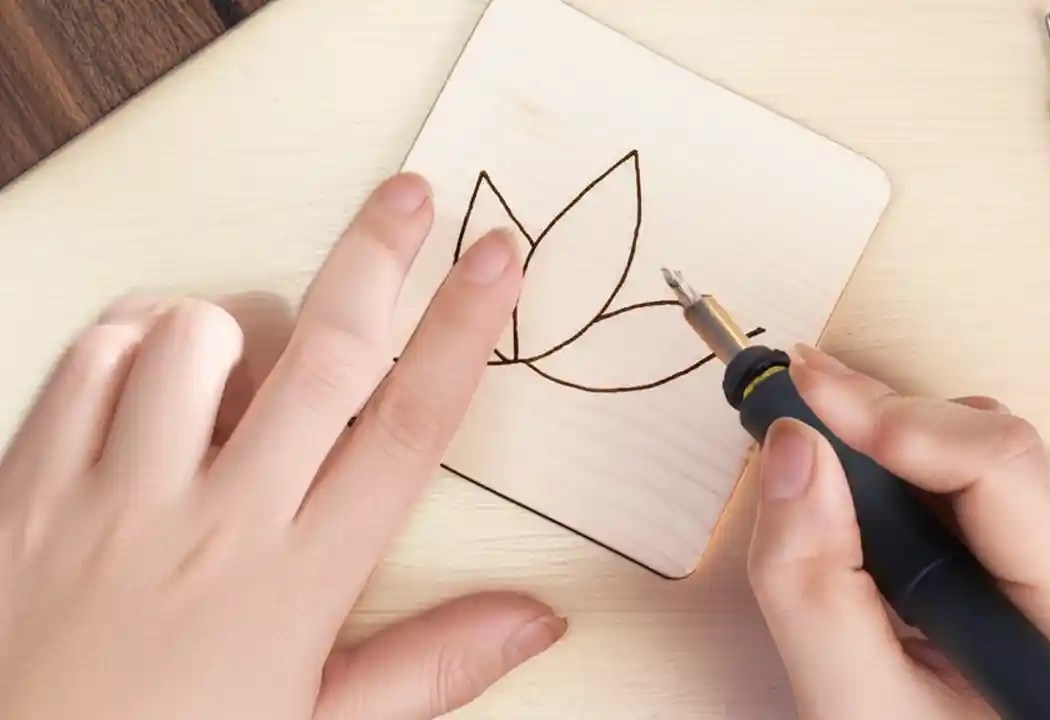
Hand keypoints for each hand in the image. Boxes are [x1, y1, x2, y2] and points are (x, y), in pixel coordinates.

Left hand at [0, 174, 565, 719]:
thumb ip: (433, 667)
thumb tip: (537, 621)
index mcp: (301, 579)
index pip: (408, 429)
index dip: (462, 333)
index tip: (494, 261)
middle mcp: (219, 522)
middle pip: (321, 353)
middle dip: (378, 256)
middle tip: (411, 196)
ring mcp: (118, 498)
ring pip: (196, 336)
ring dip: (237, 322)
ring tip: (246, 361)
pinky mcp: (30, 487)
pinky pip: (91, 359)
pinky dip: (133, 340)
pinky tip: (154, 374)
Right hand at [748, 346, 1049, 718]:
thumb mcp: (853, 701)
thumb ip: (816, 582)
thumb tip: (795, 446)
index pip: (1001, 464)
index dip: (895, 417)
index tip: (805, 392)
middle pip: (987, 443)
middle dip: (879, 421)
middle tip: (790, 400)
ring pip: (972, 450)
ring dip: (884, 447)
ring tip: (814, 469)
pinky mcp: (1035, 561)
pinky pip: (964, 481)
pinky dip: (897, 475)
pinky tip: (852, 502)